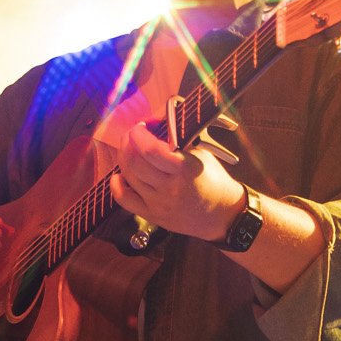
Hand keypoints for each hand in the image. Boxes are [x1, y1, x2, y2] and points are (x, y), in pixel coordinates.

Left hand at [109, 121, 243, 240]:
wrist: (223, 214)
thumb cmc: (213, 180)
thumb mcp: (201, 154)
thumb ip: (178, 139)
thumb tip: (154, 123)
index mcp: (186, 169)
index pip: (151, 150)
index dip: (139, 134)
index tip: (140, 126)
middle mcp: (170, 188)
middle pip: (135, 162)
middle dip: (128, 142)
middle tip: (133, 135)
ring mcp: (159, 204)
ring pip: (129, 177)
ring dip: (124, 158)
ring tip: (129, 149)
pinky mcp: (153, 216)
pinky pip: (125, 201)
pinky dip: (117, 186)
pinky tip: (120, 176)